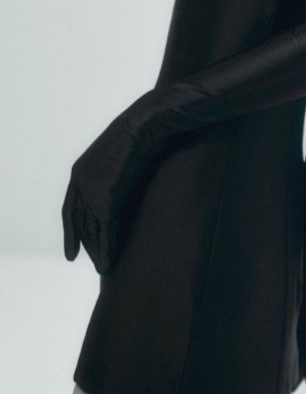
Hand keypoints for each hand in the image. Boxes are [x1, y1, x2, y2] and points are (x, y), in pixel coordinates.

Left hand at [62, 110, 151, 275]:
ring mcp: (92, 191)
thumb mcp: (119, 154)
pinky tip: (108, 263)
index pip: (70, 209)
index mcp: (79, 170)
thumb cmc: (139, 132)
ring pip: (91, 231)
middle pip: (80, 223)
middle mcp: (80, 182)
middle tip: (95, 263)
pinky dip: (107, 249)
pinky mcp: (108, 199)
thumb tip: (121, 181)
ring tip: (103, 269)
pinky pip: (105, 232)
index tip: (72, 252)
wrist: (147, 123)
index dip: (71, 231)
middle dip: (86, 245)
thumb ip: (113, 171)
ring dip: (97, 253)